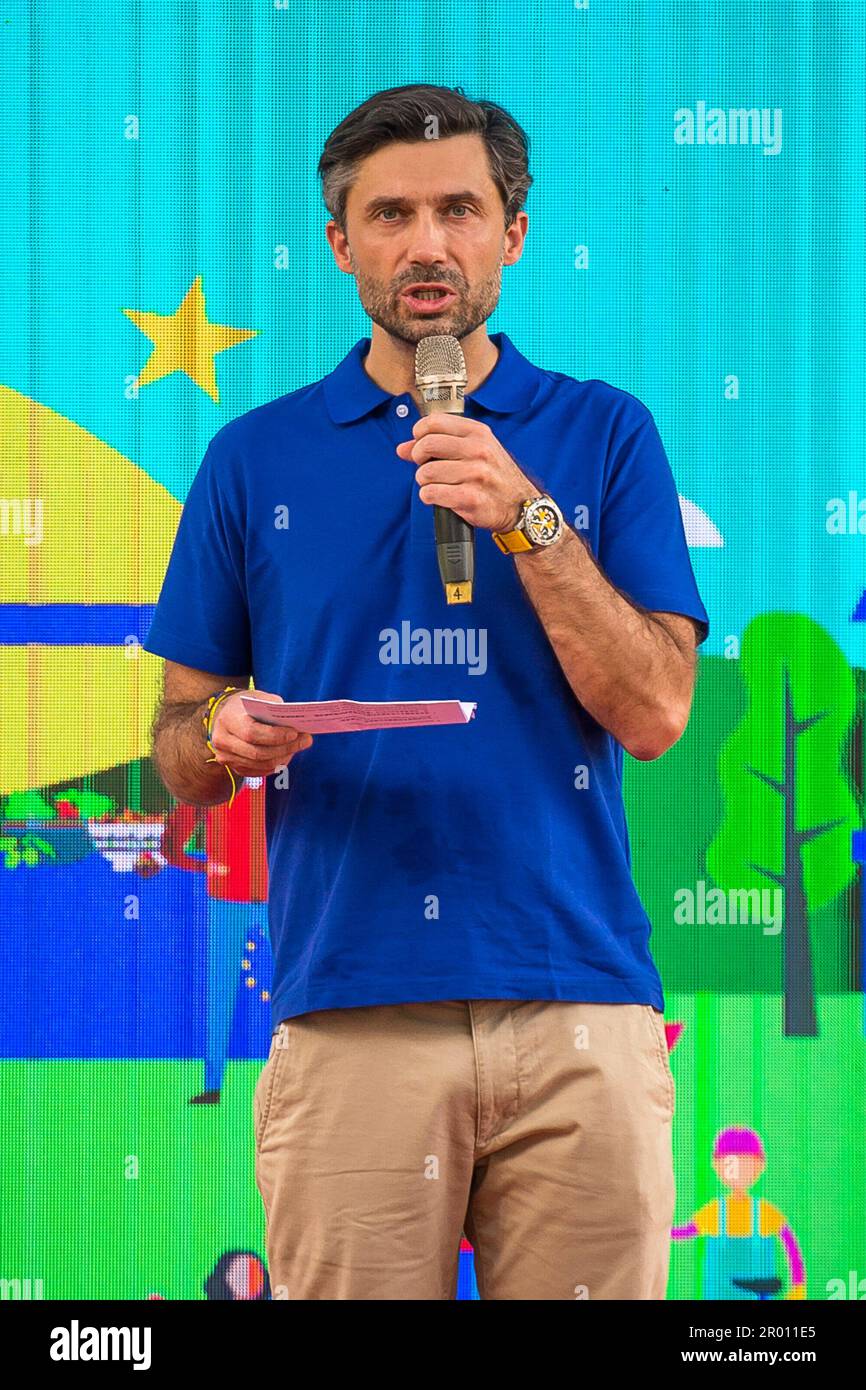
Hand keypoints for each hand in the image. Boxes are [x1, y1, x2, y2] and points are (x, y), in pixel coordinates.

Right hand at [208, 690, 312, 777]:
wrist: (225, 715)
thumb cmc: (246, 705)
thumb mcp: (259, 698)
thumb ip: (275, 708)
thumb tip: (297, 724)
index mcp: (227, 720)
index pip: (251, 733)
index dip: (274, 736)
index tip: (295, 732)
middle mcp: (222, 741)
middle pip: (257, 753)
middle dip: (285, 748)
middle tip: (306, 740)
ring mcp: (225, 757)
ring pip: (260, 765)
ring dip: (284, 757)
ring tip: (300, 745)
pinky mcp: (233, 767)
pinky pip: (258, 771)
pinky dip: (276, 764)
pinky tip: (288, 754)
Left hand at [395, 413, 538, 532]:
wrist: (520, 506)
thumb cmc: (494, 476)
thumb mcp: (475, 451)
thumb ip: (440, 444)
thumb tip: (402, 448)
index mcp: (478, 433)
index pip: (433, 422)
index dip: (418, 434)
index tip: (420, 445)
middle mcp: (478, 450)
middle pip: (427, 445)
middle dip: (418, 458)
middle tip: (424, 467)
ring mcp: (476, 475)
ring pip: (425, 473)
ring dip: (424, 482)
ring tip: (435, 485)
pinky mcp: (471, 498)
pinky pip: (432, 494)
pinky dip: (428, 497)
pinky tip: (438, 497)